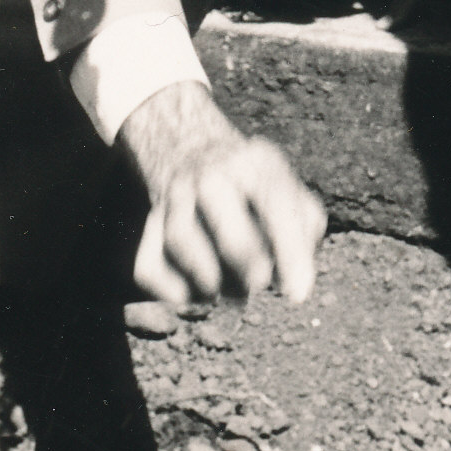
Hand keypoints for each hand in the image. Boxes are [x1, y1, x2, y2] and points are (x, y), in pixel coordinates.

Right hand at [120, 80, 325, 314]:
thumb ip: (303, 232)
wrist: (195, 155)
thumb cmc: (258, 190)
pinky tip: (198, 291)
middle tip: (258, 283)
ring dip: (210, 282)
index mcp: (256, 163)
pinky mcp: (146, 224)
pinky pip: (150, 268)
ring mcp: (173, 196)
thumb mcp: (290, 193)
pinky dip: (174, 292)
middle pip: (224, 225)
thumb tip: (293, 282)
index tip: (296, 295)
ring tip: (230, 288)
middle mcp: (210, 174)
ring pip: (182, 244)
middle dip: (246, 264)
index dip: (290, 252)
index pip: (276, 204)